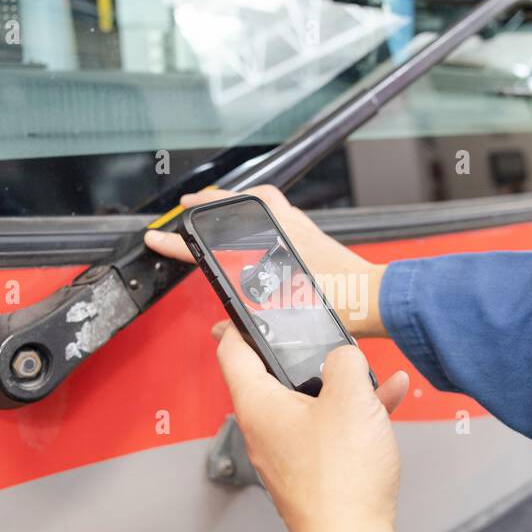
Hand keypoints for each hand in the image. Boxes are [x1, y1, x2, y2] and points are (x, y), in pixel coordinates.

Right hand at [144, 185, 388, 337]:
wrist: (374, 299)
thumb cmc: (339, 303)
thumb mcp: (280, 315)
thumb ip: (245, 323)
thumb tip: (220, 330)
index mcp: (265, 249)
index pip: (212, 243)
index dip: (179, 242)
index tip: (157, 238)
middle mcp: (282, 231)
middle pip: (239, 202)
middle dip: (211, 202)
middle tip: (190, 205)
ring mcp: (300, 229)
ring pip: (262, 202)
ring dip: (238, 202)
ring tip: (220, 206)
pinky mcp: (314, 235)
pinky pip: (281, 213)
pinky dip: (264, 212)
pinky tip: (261, 224)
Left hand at [212, 321, 409, 531]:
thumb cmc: (340, 480)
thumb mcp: (350, 397)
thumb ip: (345, 362)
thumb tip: (343, 357)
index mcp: (258, 405)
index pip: (232, 352)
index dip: (239, 324)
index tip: (247, 310)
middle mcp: (264, 431)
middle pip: (275, 378)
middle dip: (305, 355)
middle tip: (321, 336)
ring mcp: (287, 454)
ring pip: (310, 405)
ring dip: (340, 387)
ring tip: (371, 374)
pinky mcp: (312, 474)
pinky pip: (329, 431)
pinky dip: (352, 416)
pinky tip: (386, 403)